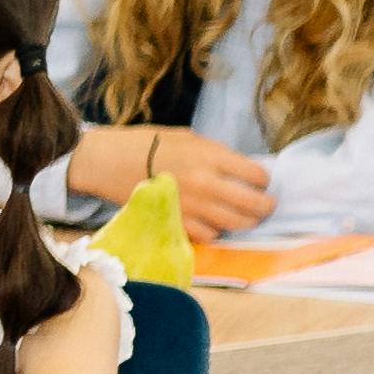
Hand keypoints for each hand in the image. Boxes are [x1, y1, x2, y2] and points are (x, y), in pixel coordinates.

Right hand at [145, 131, 276, 238]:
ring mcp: (193, 206)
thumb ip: (215, 154)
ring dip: (246, 222)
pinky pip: (210, 235)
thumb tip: (237, 170)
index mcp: (211, 156)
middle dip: (266, 206)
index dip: (262, 179)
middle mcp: (207, 183)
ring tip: (246, 217)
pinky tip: (214, 223)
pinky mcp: (178, 222)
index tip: (259, 181)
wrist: (107, 161)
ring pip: (236, 224)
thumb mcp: (187, 138)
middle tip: (266, 205)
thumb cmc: (145, 143)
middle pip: (254, 204)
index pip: (257, 175)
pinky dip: (216, 231)